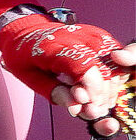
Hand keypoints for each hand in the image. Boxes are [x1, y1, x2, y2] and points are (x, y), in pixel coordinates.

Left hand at [0, 15, 131, 136]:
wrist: (26, 30)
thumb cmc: (24, 54)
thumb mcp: (28, 76)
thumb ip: (52, 91)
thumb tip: (75, 106)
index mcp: (55, 46)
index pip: (85, 68)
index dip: (90, 90)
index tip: (84, 104)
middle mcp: (77, 37)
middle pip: (104, 69)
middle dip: (100, 94)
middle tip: (89, 109)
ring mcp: (91, 35)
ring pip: (114, 65)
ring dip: (108, 88)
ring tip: (93, 101)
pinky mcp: (99, 37)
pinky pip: (115, 60)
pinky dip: (111, 78)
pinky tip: (98, 90)